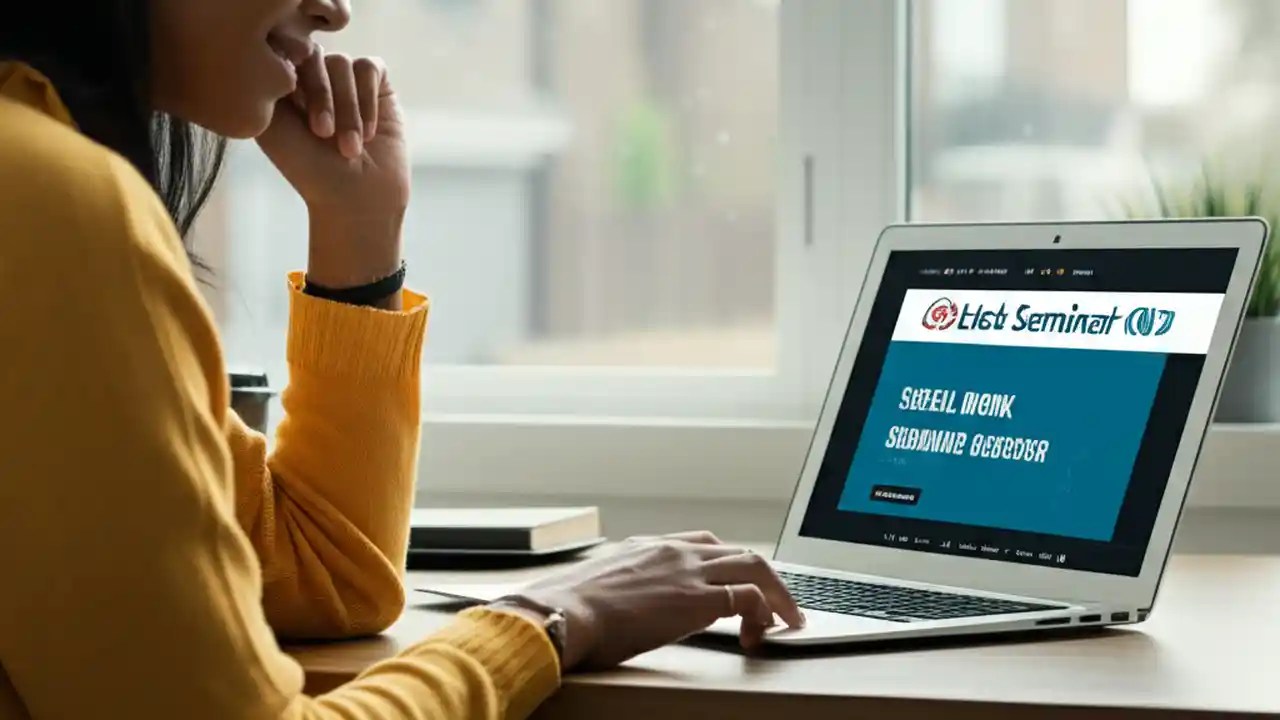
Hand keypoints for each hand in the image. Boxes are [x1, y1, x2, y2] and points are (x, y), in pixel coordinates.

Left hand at [256, 48, 409, 291]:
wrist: (356, 200)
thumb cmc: (311, 172)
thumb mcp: (273, 130)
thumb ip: (268, 87)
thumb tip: (284, 52)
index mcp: (286, 87)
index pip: (285, 56)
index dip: (296, 84)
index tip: (303, 123)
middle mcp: (316, 79)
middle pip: (316, 56)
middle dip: (321, 97)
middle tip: (323, 134)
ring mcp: (348, 82)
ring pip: (344, 64)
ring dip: (347, 108)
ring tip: (350, 147)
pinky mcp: (379, 87)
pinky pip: (371, 68)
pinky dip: (368, 100)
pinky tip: (369, 132)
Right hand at [505, 532, 804, 670]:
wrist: (561, 613)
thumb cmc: (568, 610)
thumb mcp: (599, 588)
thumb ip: (623, 589)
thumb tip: (626, 609)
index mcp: (648, 546)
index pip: (704, 544)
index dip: (728, 565)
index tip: (738, 586)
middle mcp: (672, 551)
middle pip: (737, 551)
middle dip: (763, 577)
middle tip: (776, 604)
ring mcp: (687, 571)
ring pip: (754, 566)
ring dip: (776, 593)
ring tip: (786, 618)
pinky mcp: (696, 599)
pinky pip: (748, 597)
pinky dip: (765, 613)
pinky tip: (763, 632)